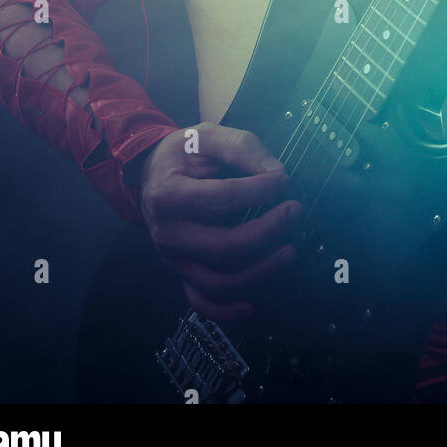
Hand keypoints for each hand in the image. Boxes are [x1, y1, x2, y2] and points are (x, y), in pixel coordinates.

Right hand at [138, 123, 302, 322]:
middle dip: (267, 231)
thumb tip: (277, 172)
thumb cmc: (182, 153)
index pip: (221, 198)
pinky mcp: (181, 273)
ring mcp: (173, 258)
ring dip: (260, 271)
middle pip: (224, 246)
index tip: (283, 180)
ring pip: (218, 281)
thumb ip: (242, 148)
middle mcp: (167, 232)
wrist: (150, 175)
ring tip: (290, 251)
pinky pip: (201, 301)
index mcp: (169, 194)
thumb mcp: (207, 136)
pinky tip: (252, 306)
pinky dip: (226, 310)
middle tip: (295, 211)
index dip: (259, 191)